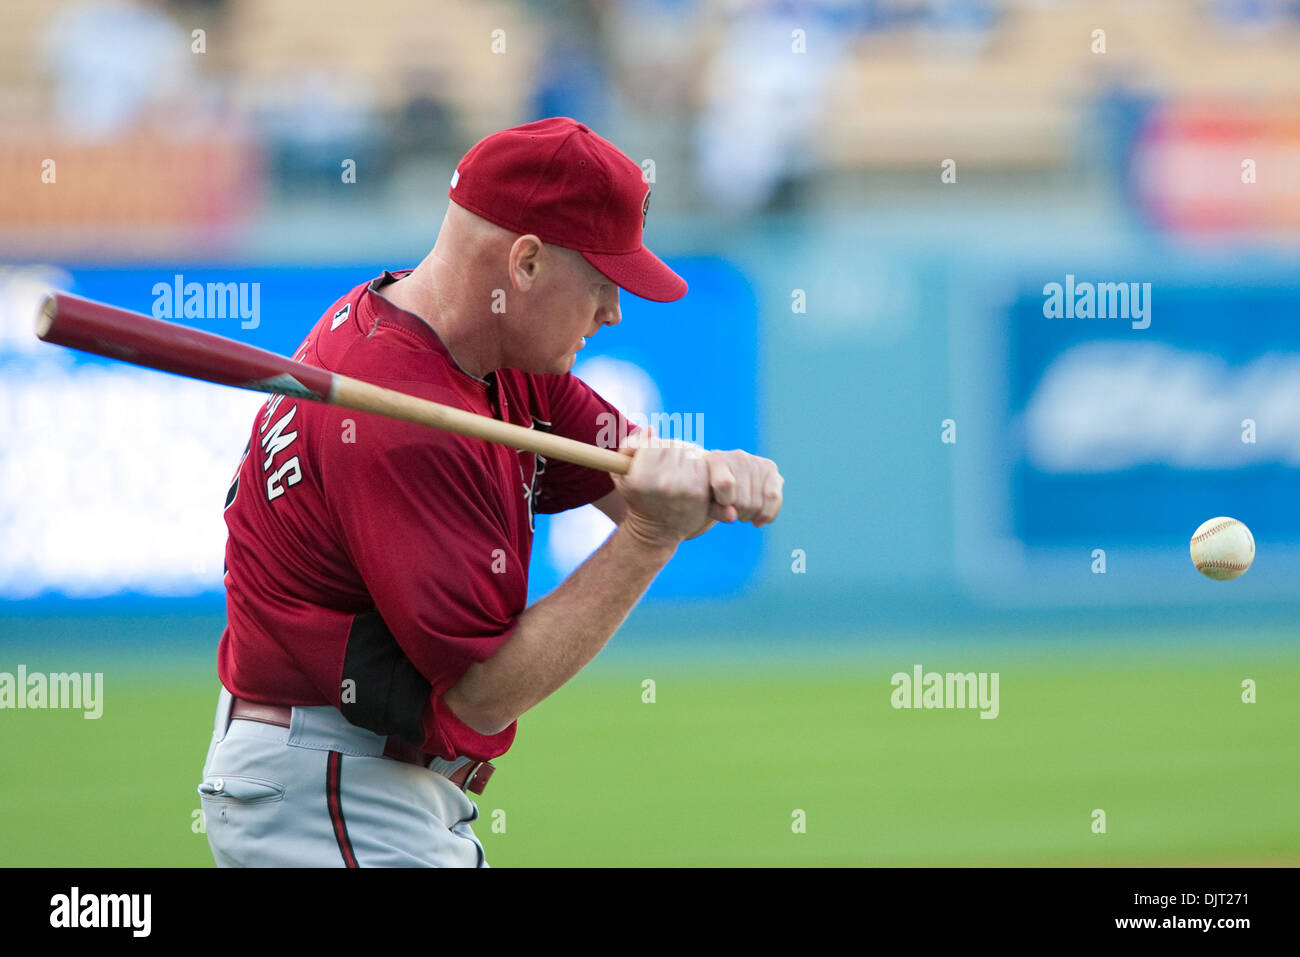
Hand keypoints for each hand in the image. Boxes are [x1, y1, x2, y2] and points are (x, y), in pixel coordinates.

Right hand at [612, 432, 713, 548]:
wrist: (658, 530)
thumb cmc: (637, 497)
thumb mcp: (621, 475)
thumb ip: (629, 447)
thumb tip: (650, 430)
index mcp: (642, 478)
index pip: (652, 443)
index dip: (650, 449)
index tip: (648, 462)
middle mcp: (665, 483)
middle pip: (672, 446)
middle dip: (668, 453)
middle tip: (663, 470)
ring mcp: (686, 487)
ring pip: (688, 452)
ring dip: (683, 458)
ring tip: (675, 475)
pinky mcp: (702, 490)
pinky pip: (701, 463)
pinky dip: (696, 467)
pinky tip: (688, 479)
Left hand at [700, 449, 783, 526]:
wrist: (723, 477)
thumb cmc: (711, 492)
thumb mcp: (705, 502)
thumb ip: (716, 511)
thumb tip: (732, 517)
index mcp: (715, 460)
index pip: (725, 484)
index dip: (725, 502)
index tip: (721, 504)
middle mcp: (738, 457)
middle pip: (743, 502)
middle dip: (737, 513)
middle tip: (731, 510)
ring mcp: (756, 461)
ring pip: (758, 504)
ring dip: (749, 516)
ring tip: (741, 511)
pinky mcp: (771, 468)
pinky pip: (775, 498)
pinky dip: (767, 515)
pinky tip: (758, 520)